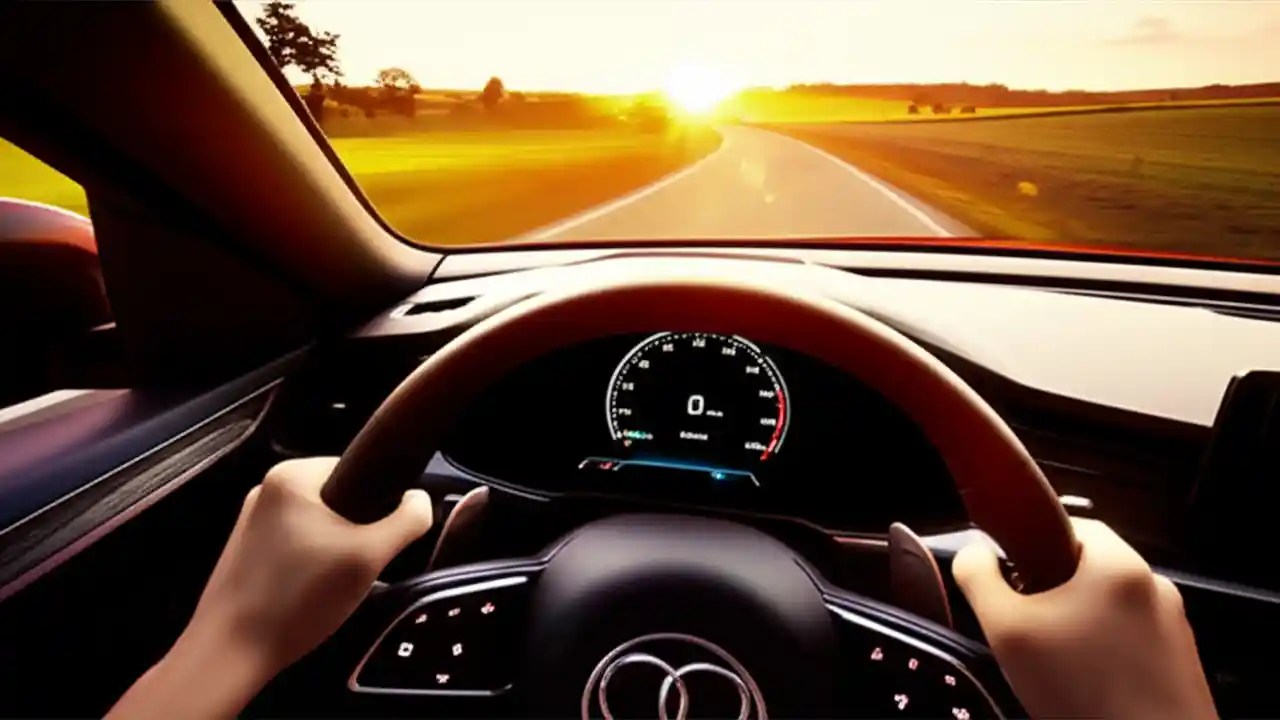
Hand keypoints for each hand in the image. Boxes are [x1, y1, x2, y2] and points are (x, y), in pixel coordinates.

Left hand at [107, 457, 432, 718]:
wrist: (231, 652)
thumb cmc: (298, 599)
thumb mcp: (369, 557)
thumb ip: (407, 521)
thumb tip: (420, 499)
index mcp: (292, 474)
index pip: (359, 469)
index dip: (381, 504)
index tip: (379, 540)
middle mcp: (266, 487)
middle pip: (339, 498)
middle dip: (356, 531)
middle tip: (356, 567)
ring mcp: (251, 519)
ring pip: (319, 524)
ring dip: (334, 549)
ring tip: (330, 584)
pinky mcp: (245, 548)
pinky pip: (295, 543)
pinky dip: (309, 564)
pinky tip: (307, 592)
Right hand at [953, 518, 1216, 719]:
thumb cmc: (1082, 689)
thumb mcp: (1007, 630)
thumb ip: (979, 578)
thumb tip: (973, 552)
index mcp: (1118, 563)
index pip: (1069, 523)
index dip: (1031, 544)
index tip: (1010, 579)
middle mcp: (1155, 585)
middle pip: (1088, 571)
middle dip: (1053, 595)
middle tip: (1026, 629)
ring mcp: (1175, 626)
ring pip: (1109, 610)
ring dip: (1079, 627)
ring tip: (1056, 667)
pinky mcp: (1182, 663)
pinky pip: (1132, 642)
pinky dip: (1106, 655)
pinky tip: (1087, 689)